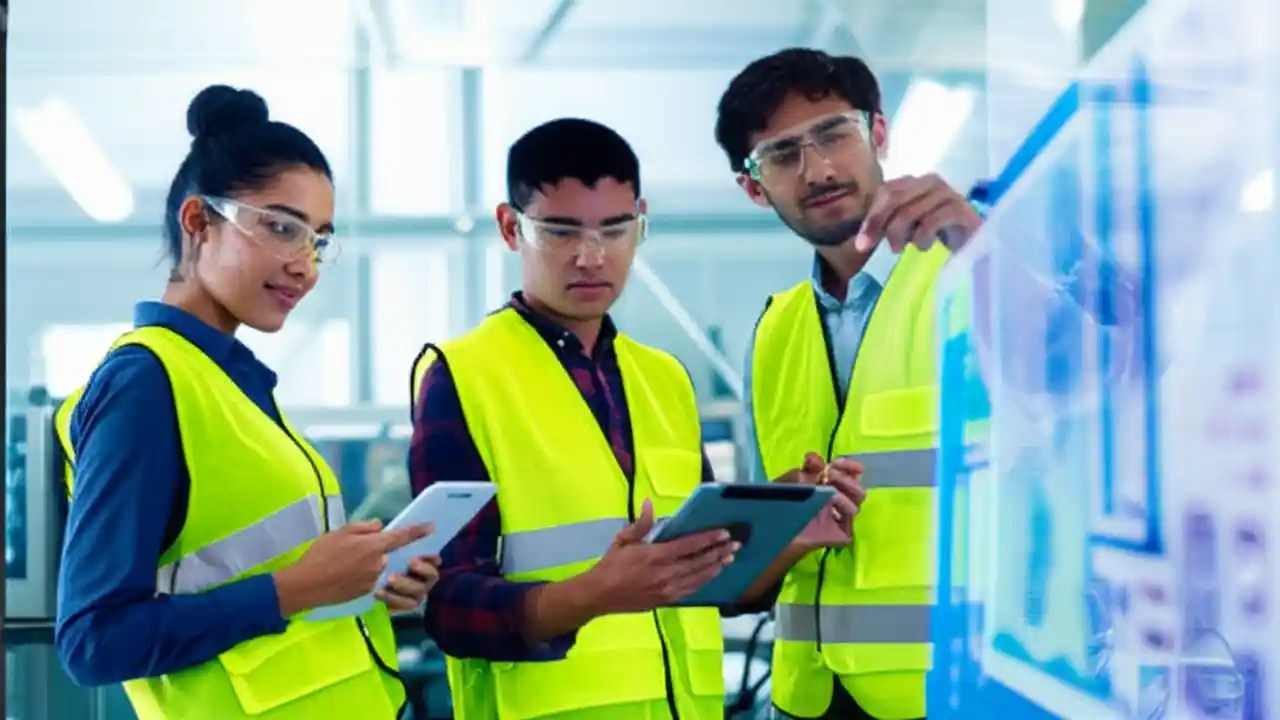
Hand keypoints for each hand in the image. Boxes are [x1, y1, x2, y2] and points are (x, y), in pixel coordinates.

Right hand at [272, 520, 433, 616]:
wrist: (306, 586)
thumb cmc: (321, 555)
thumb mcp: (340, 532)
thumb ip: (364, 527)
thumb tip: (379, 526)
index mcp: (374, 546)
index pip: (402, 536)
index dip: (418, 531)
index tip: (431, 527)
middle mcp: (379, 564)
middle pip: (387, 553)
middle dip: (376, 550)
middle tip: (353, 550)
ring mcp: (374, 581)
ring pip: (379, 567)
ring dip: (368, 564)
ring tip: (344, 564)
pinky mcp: (367, 594)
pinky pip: (370, 580)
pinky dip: (362, 576)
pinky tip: (344, 575)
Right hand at [578, 499, 737, 614]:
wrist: (599, 595)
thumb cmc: (611, 565)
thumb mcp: (623, 540)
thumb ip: (641, 523)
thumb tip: (650, 503)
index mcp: (654, 556)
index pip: (688, 546)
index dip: (708, 539)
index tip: (724, 533)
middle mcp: (665, 574)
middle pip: (699, 562)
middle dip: (719, 552)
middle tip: (735, 544)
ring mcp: (668, 590)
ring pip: (699, 577)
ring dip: (716, 567)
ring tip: (729, 558)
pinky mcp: (667, 600)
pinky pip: (692, 590)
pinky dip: (705, 581)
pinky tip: (713, 574)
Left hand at [778, 452, 864, 548]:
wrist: (776, 528)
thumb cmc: (781, 504)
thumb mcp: (792, 480)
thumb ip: (808, 467)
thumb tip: (818, 459)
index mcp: (829, 489)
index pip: (848, 475)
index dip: (848, 466)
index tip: (839, 462)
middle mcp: (838, 503)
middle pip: (857, 488)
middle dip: (845, 478)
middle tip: (829, 476)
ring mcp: (840, 519)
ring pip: (857, 502)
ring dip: (846, 490)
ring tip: (829, 491)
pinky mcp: (841, 534)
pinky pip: (850, 519)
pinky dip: (844, 507)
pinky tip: (831, 503)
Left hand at [854, 173, 982, 253]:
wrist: (974, 243)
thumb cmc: (935, 233)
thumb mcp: (906, 227)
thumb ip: (885, 225)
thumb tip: (860, 239)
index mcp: (913, 183)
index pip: (887, 191)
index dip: (872, 216)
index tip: (862, 243)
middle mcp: (930, 182)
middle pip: (895, 197)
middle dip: (880, 224)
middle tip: (873, 247)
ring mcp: (947, 193)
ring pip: (911, 211)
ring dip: (901, 235)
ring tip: (902, 249)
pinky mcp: (961, 209)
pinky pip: (932, 221)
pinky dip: (922, 237)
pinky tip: (924, 246)